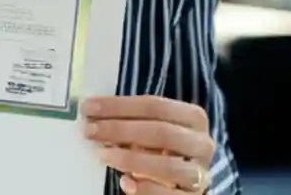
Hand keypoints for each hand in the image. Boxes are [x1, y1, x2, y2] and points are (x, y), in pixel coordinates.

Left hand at [81, 96, 213, 193]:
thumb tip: (92, 113)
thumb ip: (130, 121)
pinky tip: (125, 182)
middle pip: (161, 132)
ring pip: (169, 166)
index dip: (120, 106)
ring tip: (103, 155)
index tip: (89, 107)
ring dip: (132, 160)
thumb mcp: (149, 131)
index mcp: (193, 118)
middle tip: (90, 131)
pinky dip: (147, 189)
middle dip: (121, 130)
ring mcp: (200, 174)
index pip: (155, 105)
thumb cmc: (159, 149)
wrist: (180, 183)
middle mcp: (201, 144)